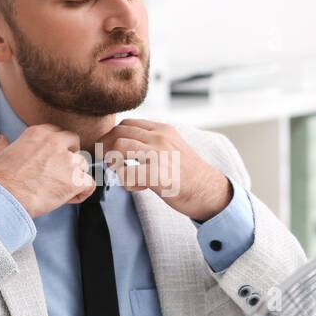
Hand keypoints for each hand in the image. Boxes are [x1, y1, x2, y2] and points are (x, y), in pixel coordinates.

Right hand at [0, 126, 96, 218]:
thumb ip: (1, 146)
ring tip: (62, 188)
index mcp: (38, 134)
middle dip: (71, 156)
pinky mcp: (75, 180)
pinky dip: (83, 192)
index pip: (58, 134)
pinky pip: (90, 184)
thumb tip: (1, 139)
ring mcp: (68, 161)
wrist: (6, 197)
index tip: (51, 159)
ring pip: (83, 164)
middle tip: (62, 171)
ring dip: (76, 175)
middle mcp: (56, 142)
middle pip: (74, 144)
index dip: (57, 147)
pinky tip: (71, 198)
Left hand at [99, 119, 232, 221]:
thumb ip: (152, 142)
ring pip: (118, 147)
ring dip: (113, 162)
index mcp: (163, 129)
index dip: (112, 137)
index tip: (110, 151)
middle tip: (109, 164)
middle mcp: (160, 137)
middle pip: (118, 133)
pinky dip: (124, 181)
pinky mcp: (157, 174)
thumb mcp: (172, 147)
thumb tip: (124, 146)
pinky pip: (125, 173)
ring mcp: (158, 154)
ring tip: (123, 174)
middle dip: (106, 148)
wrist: (209, 191)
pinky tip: (136, 187)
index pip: (126, 123)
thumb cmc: (189, 175)